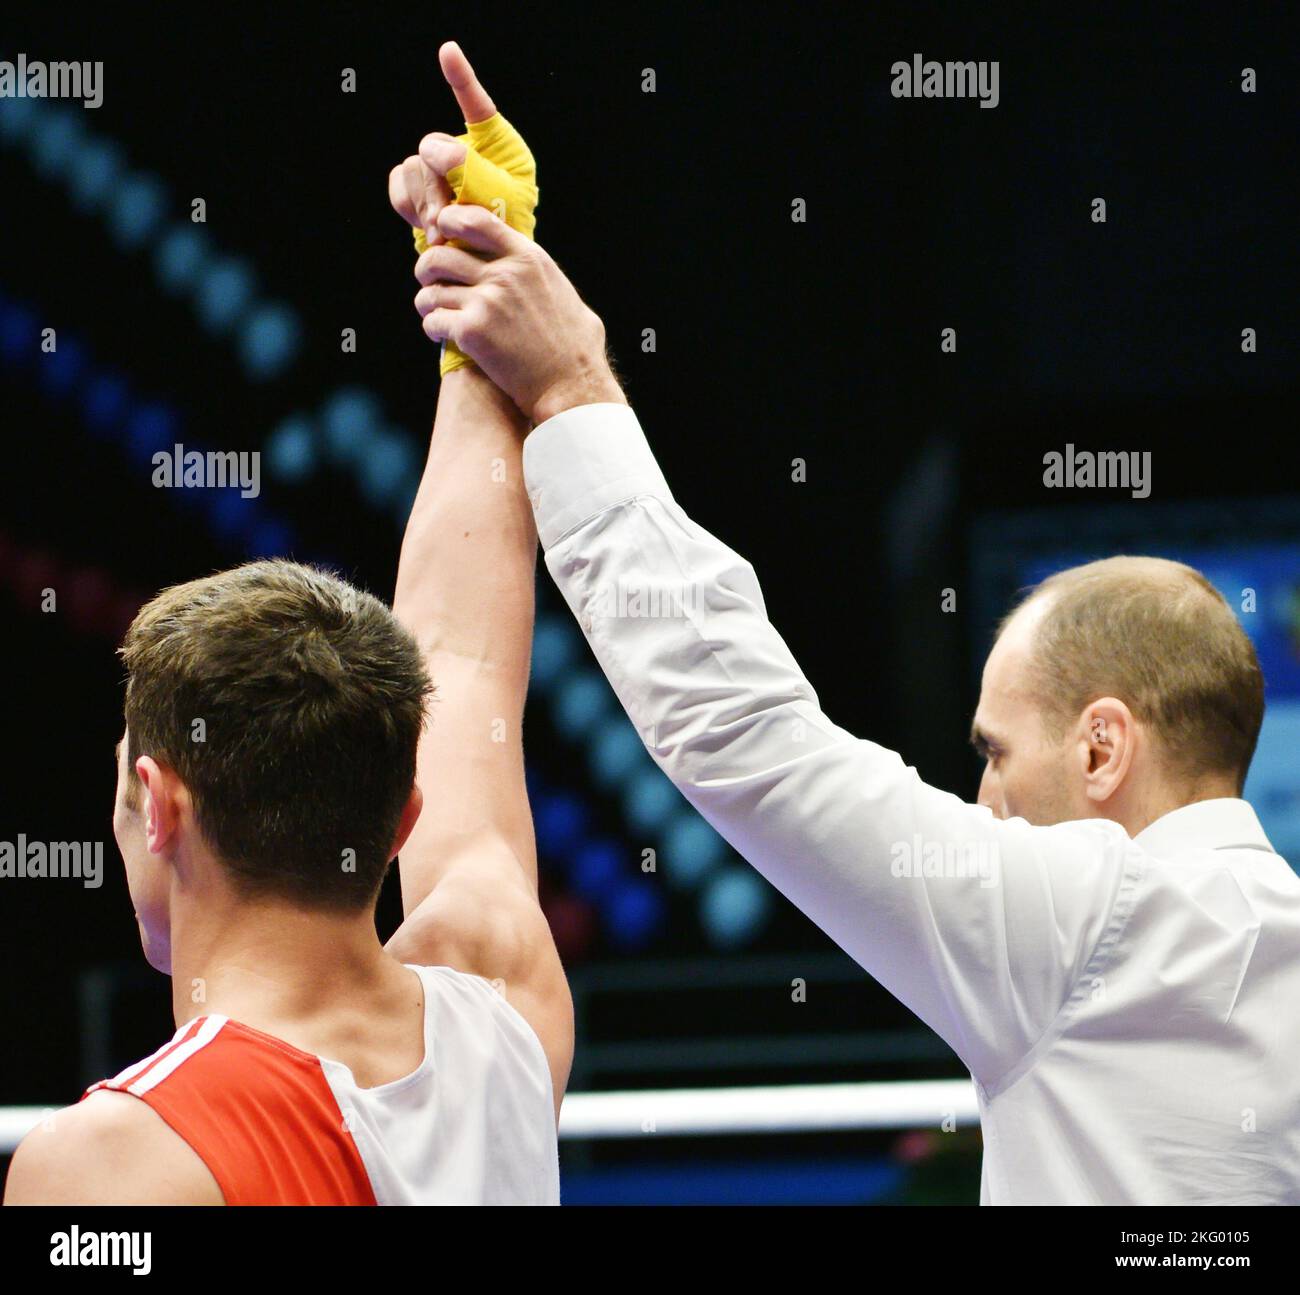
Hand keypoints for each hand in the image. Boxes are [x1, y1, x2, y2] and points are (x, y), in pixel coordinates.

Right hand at [386, 42, 490, 244]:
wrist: (490, 272)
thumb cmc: (507, 235)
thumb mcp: (502, 201)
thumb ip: (472, 171)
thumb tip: (432, 150)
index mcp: (497, 148)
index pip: (477, 107)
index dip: (462, 79)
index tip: (447, 53)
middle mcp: (465, 154)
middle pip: (432, 146)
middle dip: (436, 184)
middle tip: (444, 220)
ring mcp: (440, 173)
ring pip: (411, 167)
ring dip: (423, 201)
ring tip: (441, 234)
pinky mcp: (420, 194)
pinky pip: (398, 185)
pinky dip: (408, 206)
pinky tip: (426, 228)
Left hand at [413, 205, 624, 424]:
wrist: (572, 385)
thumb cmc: (576, 347)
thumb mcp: (562, 294)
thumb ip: (537, 274)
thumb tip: (529, 266)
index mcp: (528, 258)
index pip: (475, 219)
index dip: (450, 222)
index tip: (444, 234)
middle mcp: (505, 275)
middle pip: (441, 255)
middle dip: (427, 268)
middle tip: (430, 281)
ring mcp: (486, 302)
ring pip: (431, 291)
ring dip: (427, 301)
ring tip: (433, 310)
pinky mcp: (472, 332)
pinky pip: (433, 321)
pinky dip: (432, 327)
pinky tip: (442, 334)